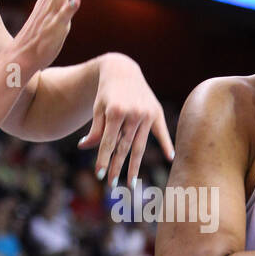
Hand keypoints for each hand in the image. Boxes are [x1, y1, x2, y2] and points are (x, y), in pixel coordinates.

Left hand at [77, 54, 174, 184]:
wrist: (121, 70)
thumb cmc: (106, 93)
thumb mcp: (97, 109)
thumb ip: (94, 129)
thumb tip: (83, 147)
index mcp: (116, 112)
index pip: (109, 142)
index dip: (103, 159)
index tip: (99, 175)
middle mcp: (133, 114)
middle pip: (124, 147)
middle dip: (117, 167)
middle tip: (112, 185)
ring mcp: (146, 113)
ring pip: (139, 145)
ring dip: (134, 165)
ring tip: (131, 182)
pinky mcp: (156, 112)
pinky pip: (161, 132)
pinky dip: (166, 144)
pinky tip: (170, 158)